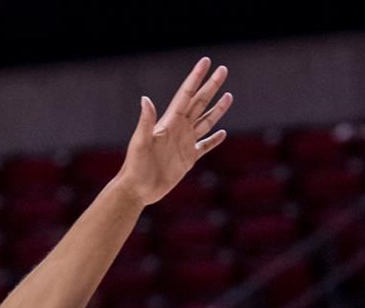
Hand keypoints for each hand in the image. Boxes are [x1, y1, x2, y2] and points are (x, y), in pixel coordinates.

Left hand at [112, 57, 232, 205]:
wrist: (137, 188)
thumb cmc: (135, 165)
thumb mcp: (140, 142)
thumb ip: (146, 121)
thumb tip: (145, 99)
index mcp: (169, 122)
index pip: (186, 94)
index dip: (196, 77)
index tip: (206, 62)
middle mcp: (179, 129)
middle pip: (199, 103)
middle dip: (211, 86)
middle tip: (223, 70)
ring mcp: (185, 143)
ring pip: (205, 122)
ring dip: (217, 109)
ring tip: (228, 96)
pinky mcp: (188, 159)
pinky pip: (204, 146)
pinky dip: (214, 140)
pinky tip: (222, 133)